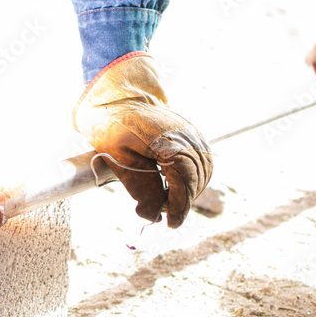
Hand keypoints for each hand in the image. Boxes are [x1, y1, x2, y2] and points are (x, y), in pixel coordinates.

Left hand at [73, 52, 212, 227]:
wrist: (118, 93)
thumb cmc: (112, 123)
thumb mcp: (117, 157)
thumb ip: (139, 187)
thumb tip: (153, 215)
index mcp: (168, 142)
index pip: (184, 182)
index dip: (179, 206)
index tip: (170, 223)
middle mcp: (186, 136)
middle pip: (196, 179)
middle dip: (182, 201)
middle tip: (163, 213)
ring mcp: (192, 133)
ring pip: (203, 171)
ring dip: (190, 190)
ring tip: (167, 201)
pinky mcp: (192, 132)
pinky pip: (202, 160)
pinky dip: (193, 177)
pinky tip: (175, 185)